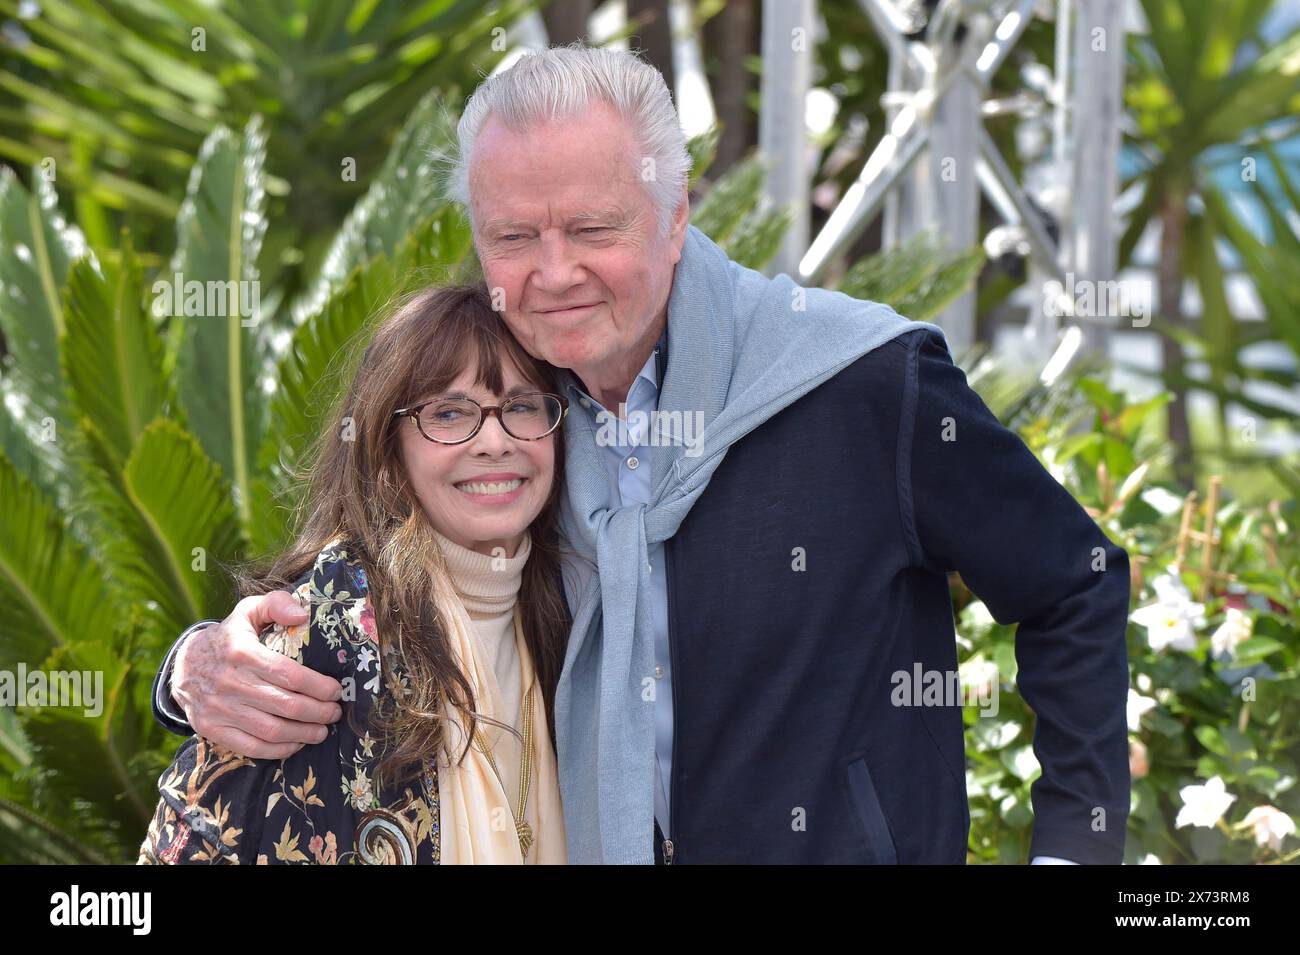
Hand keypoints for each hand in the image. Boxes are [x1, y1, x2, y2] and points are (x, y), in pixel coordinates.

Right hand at [171, 592, 343, 758]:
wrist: (182, 665)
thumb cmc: (228, 638)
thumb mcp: (248, 612)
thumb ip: (276, 605)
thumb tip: (302, 615)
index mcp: (242, 653)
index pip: (290, 675)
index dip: (319, 686)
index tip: (336, 690)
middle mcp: (230, 683)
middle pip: (286, 705)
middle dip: (319, 712)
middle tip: (334, 712)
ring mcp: (219, 709)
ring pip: (272, 730)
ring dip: (304, 733)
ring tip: (322, 730)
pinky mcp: (212, 729)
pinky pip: (252, 747)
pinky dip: (279, 749)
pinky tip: (296, 743)